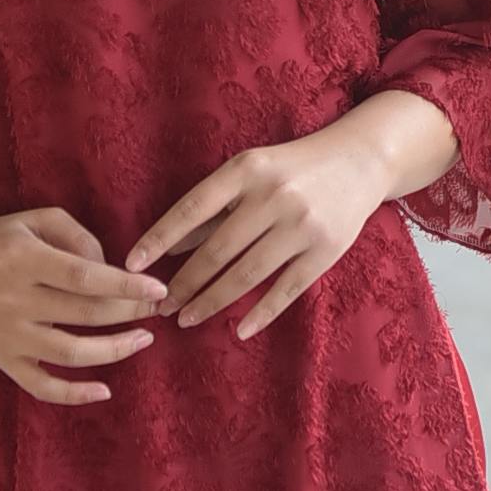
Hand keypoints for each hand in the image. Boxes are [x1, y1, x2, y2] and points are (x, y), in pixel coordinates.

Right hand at [0, 204, 169, 407]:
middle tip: (157, 308)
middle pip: (83, 314)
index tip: (158, 288)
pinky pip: (42, 386)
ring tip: (144, 338)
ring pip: (70, 354)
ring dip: (114, 350)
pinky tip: (105, 390)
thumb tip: (113, 272)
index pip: (84, 277)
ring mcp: (7, 336)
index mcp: (23, 260)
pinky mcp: (3, 360)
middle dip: (129, 313)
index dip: (125, 285)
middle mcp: (12, 300)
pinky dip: (74, 395)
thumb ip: (79, 237)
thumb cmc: (5, 239)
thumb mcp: (39, 220)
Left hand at [124, 125, 388, 340]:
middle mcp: (273, 196)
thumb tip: (166, 247)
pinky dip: (261, 313)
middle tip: (159, 306)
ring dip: (212, 301)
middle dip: (184, 283)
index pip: (192, 208)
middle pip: (217, 250)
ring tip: (186, 318)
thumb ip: (212, 207)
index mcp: (246, 169)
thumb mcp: (250, 172)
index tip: (131, 264)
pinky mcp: (325, 251)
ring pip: (247, 274)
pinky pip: (286, 289)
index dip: (159, 238)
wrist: (359, 161)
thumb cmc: (291, 167)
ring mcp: (301, 225)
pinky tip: (239, 329)